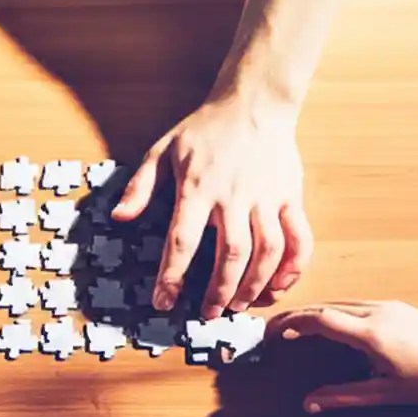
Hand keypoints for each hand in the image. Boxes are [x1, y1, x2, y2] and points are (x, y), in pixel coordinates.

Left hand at [112, 100, 312, 317]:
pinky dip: (293, 266)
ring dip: (255, 284)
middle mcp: (233, 197)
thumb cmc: (205, 129)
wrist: (254, 103)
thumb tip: (118, 218)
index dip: (172, 275)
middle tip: (210, 313)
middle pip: (231, 255)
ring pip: (267, 252)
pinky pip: (299, 238)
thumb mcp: (162, 150)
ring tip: (240, 304)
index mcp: (198, 189)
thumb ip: (140, 187)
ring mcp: (265, 198)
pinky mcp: (289, 197)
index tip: (164, 301)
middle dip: (219, 291)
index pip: (182, 240)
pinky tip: (280, 285)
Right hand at [271, 301, 417, 411]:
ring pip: (342, 302)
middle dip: (298, 316)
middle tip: (277, 329)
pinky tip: (333, 323)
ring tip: (298, 326)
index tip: (276, 333)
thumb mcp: (385, 393)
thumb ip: (343, 396)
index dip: (293, 323)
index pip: (320, 319)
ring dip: (316, 312)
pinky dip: (336, 310)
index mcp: (370, 334)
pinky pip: (358, 303)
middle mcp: (376, 312)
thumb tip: (309, 404)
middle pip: (326, 307)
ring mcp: (388, 306)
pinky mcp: (398, 306)